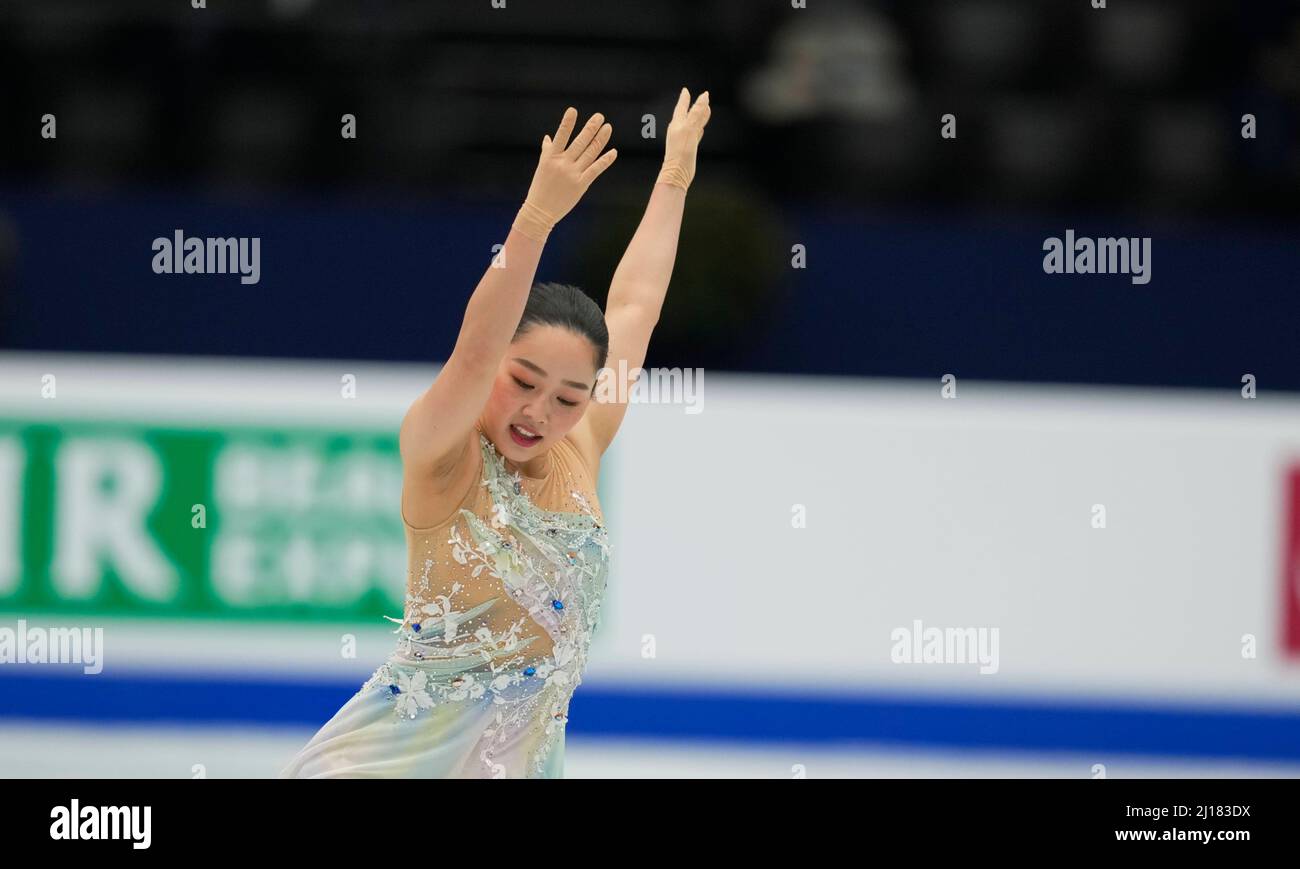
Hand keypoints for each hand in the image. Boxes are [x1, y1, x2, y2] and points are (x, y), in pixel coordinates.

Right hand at [513, 107, 616, 241]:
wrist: (540, 211)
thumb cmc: (540, 188)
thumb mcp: (541, 167)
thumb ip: (547, 151)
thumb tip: (548, 137)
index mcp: (551, 157)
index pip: (560, 135)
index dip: (567, 123)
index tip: (573, 110)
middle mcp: (563, 163)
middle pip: (580, 142)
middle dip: (590, 128)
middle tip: (600, 116)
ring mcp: (572, 174)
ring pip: (590, 153)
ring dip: (600, 139)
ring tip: (608, 127)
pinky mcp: (581, 185)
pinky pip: (596, 169)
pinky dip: (605, 160)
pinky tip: (613, 151)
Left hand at [657, 88, 710, 190]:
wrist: (676, 174)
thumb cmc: (680, 152)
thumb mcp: (689, 129)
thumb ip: (696, 113)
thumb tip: (703, 97)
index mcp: (677, 124)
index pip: (682, 107)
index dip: (685, 98)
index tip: (685, 90)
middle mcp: (679, 130)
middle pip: (688, 114)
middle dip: (694, 106)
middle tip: (700, 98)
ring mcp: (683, 139)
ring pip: (693, 124)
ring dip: (699, 117)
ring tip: (705, 110)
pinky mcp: (688, 148)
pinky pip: (695, 134)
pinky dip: (699, 129)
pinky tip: (701, 129)